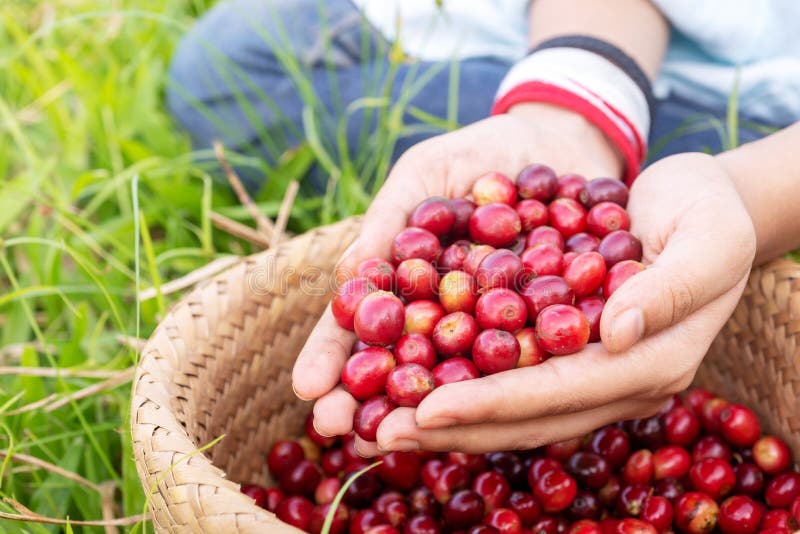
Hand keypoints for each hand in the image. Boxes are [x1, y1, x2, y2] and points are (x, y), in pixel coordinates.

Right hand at [292, 103, 621, 454]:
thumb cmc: (477, 152)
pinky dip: (508, 381)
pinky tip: (489, 411)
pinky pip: (529, 353)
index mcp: (404, 280)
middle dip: (366, 397)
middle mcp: (443, 313)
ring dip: (424, 408)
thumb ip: (389, 218)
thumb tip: (347, 273)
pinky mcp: (550, 323)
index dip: (331, 354)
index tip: (306, 388)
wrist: (557, 140)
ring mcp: (494, 324)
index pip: (359, 322)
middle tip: (335, 430)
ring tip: (390, 441)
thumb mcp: (423, 173)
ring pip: (457, 373)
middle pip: (400, 361)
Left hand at [369, 153, 755, 452]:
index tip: (426, 409)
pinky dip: (464, 384)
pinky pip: (513, 378)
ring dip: (449, 416)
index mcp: (651, 363)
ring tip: (382, 421)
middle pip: (526, 416)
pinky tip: (414, 381)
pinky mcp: (572, 353)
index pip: (560, 393)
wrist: (703, 203)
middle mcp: (617, 382)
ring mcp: (593, 373)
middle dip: (454, 426)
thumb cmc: (709, 213)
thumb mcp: (708, 240)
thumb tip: (613, 335)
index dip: (492, 403)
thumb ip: (668, 290)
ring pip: (513, 408)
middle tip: (381, 432)